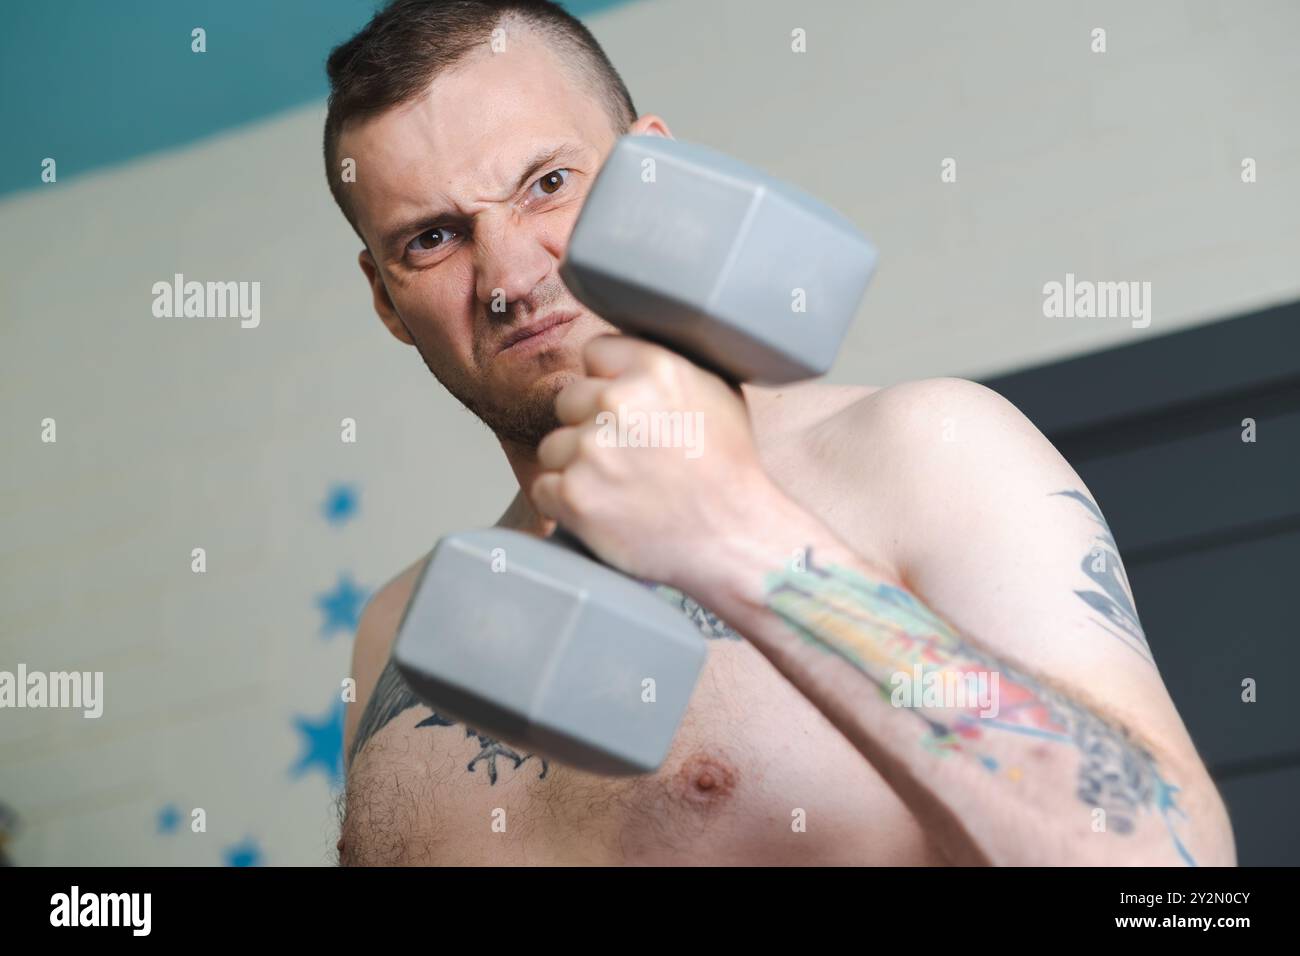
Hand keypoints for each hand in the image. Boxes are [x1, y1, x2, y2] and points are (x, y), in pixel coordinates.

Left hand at [532, 335, 783, 591]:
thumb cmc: (729, 471)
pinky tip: (604, 509)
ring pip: (553, 446)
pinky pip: (544, 487)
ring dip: (575, 466)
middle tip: (627, 457)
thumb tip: (630, 350)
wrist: (734, 540)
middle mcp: (618, 402)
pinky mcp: (572, 494)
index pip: (596, 352)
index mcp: (655, 368)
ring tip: (620, 487)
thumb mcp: (717, 392)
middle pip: (569, 399)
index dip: (609, 381)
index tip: (627, 411)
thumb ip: (668, 362)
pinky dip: (565, 502)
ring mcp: (591, 450)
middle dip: (589, 425)